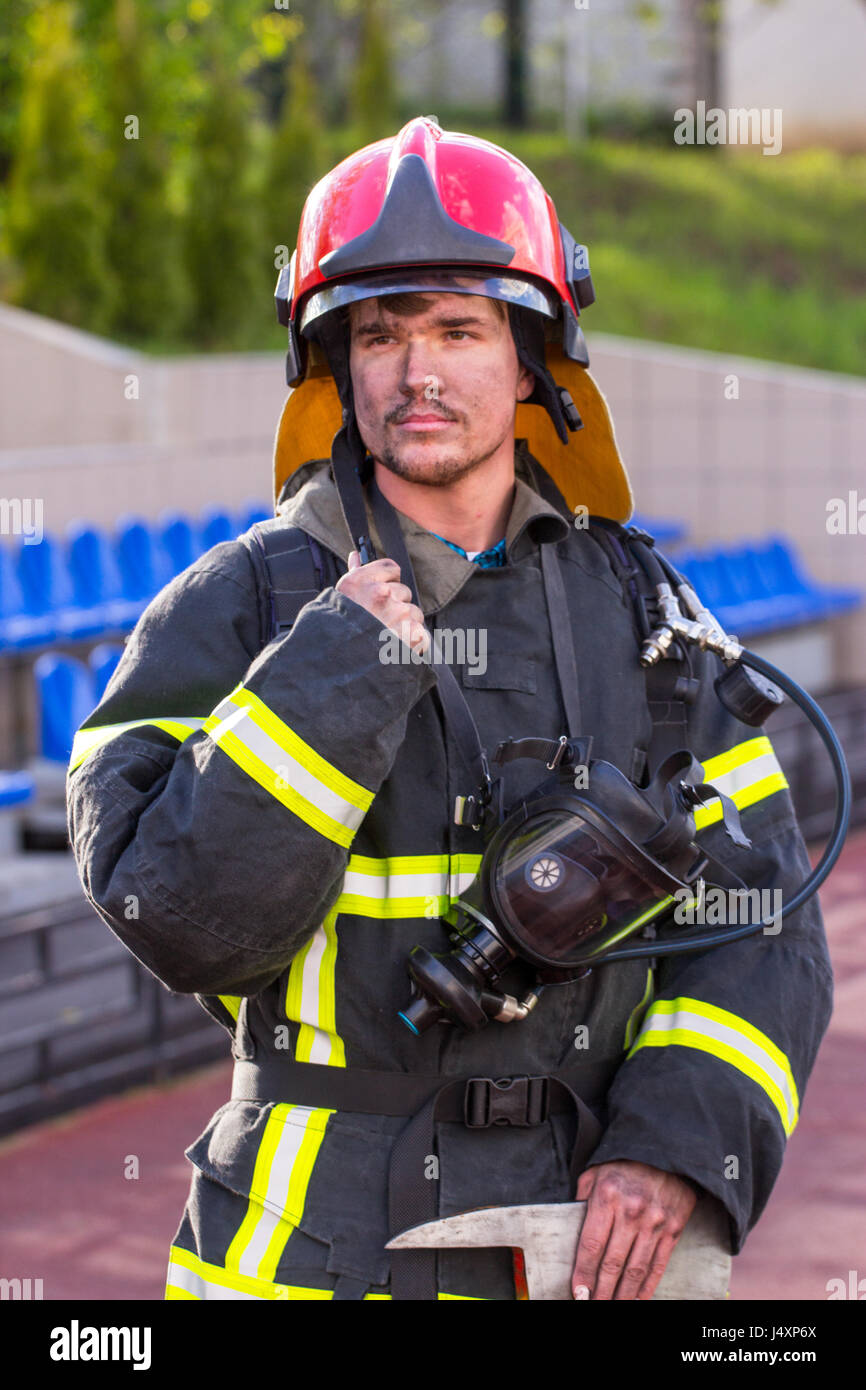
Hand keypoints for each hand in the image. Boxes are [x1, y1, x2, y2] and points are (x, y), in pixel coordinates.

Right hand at [335, 551, 429, 657]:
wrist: (340, 659)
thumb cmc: (340, 627)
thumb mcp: (343, 596)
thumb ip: (354, 573)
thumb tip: (355, 556)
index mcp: (362, 581)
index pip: (392, 568)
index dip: (389, 582)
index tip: (381, 596)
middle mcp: (380, 592)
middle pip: (404, 591)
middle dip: (396, 605)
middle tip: (380, 621)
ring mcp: (397, 611)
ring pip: (414, 612)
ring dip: (405, 624)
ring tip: (386, 636)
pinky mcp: (411, 631)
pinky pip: (421, 632)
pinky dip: (412, 642)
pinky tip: (395, 646)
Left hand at [572, 1159, 697, 1300]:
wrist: (667, 1153)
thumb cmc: (626, 1164)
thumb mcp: (596, 1172)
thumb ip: (583, 1199)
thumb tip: (570, 1228)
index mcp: (607, 1196)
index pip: (591, 1244)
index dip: (583, 1272)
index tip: (578, 1292)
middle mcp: (631, 1211)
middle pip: (612, 1262)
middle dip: (601, 1290)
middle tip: (594, 1305)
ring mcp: (654, 1222)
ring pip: (635, 1269)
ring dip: (623, 1294)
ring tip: (613, 1306)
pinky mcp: (673, 1229)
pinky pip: (658, 1265)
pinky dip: (647, 1287)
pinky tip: (637, 1299)